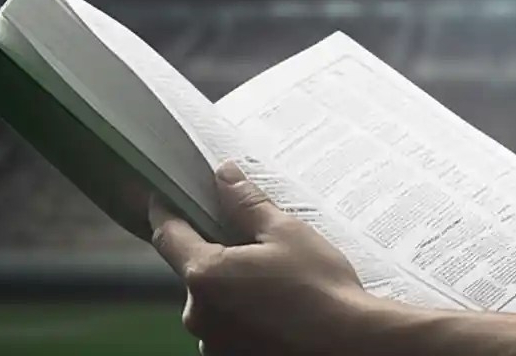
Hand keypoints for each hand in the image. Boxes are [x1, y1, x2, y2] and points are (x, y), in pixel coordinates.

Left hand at [149, 162, 376, 355]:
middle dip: (218, 252)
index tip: (167, 195)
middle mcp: (199, 315)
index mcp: (206, 275)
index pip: (167, 234)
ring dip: (233, 286)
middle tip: (255, 241)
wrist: (350, 346)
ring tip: (277, 280)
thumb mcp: (287, 233)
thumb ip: (247, 204)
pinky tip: (279, 306)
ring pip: (214, 300)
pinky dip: (245, 312)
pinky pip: (228, 326)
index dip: (166, 210)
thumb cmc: (321, 291)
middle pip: (195, 269)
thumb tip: (224, 176)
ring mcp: (213, 343)